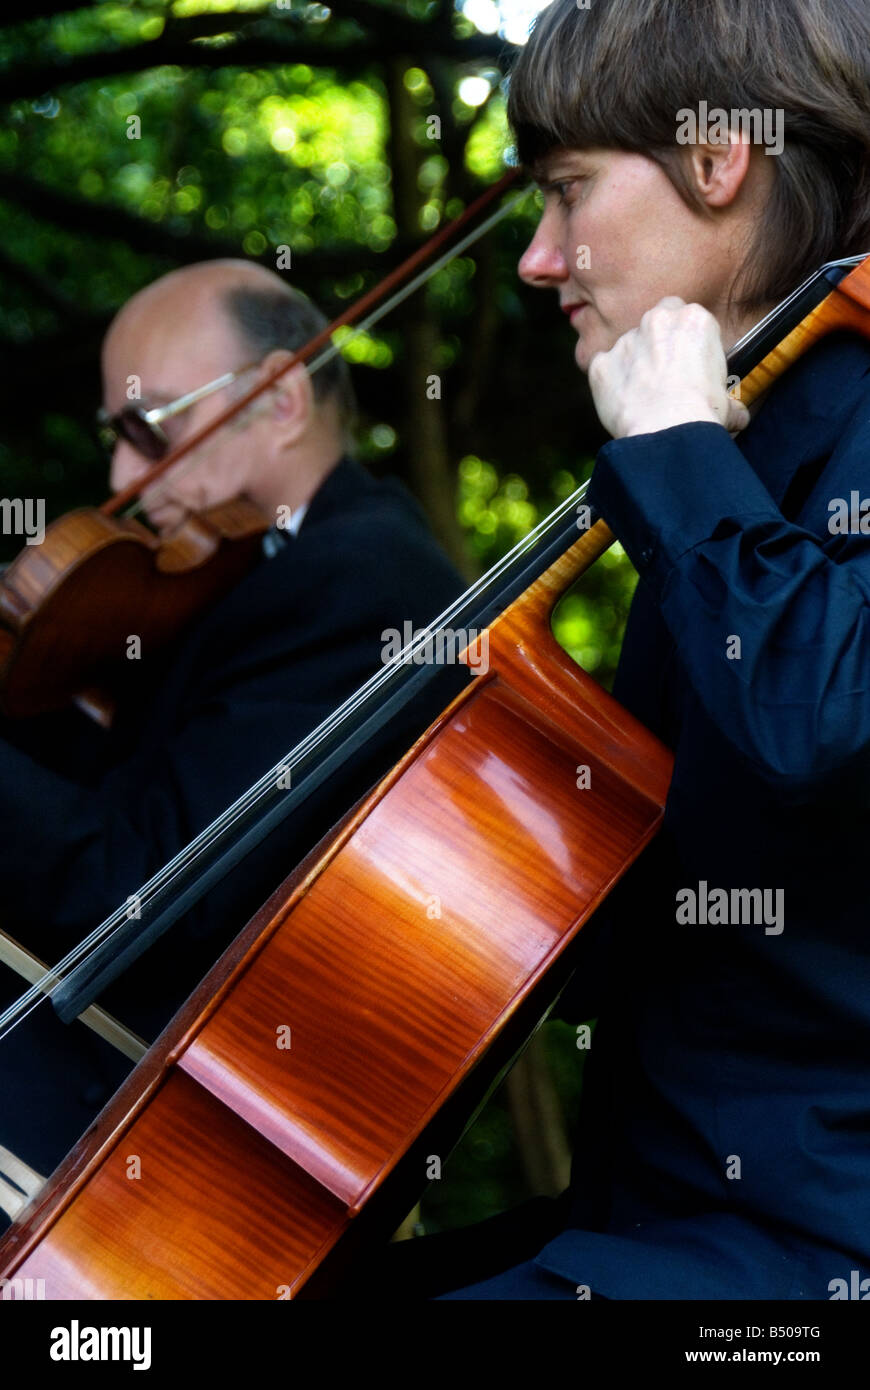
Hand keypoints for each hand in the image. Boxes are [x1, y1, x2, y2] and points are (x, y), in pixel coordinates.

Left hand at [587, 297, 750, 439]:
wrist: (667, 431)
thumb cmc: (702, 414)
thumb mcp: (726, 404)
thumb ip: (729, 401)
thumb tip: (740, 416)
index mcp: (694, 320)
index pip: (685, 316)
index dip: (684, 340)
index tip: (685, 361)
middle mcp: (658, 320)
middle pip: (654, 322)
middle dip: (656, 343)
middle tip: (662, 374)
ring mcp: (626, 340)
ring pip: (627, 347)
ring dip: (632, 364)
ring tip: (642, 396)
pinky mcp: (601, 363)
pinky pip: (602, 368)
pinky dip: (609, 383)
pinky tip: (622, 404)